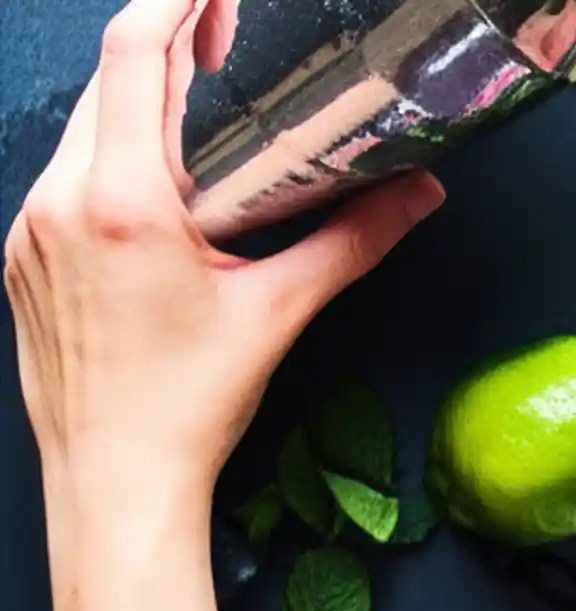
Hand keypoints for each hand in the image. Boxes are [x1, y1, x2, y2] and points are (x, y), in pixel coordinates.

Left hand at [3, 1, 442, 610]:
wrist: (114, 482)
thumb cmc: (188, 405)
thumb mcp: (279, 310)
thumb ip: (354, 239)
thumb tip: (420, 194)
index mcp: (123, 204)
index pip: (133, 57)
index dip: (174, 3)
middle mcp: (60, 203)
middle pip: (105, 82)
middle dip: (162, 47)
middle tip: (223, 44)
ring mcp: (30, 231)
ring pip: (80, 128)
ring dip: (135, 105)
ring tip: (198, 116)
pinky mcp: (24, 259)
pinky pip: (63, 176)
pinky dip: (109, 156)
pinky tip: (157, 188)